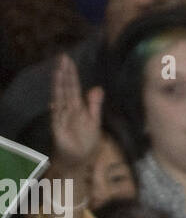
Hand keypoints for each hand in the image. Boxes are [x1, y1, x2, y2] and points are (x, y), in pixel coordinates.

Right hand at [49, 52, 101, 177]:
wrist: (80, 159)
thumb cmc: (86, 140)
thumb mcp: (95, 120)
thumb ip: (95, 104)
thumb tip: (97, 87)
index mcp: (77, 106)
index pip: (73, 86)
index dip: (71, 74)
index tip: (68, 60)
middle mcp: (68, 109)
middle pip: (65, 88)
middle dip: (64, 74)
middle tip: (62, 58)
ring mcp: (61, 117)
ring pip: (60, 98)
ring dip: (59, 86)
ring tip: (58, 71)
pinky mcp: (58, 129)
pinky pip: (57, 118)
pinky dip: (56, 110)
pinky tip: (54, 100)